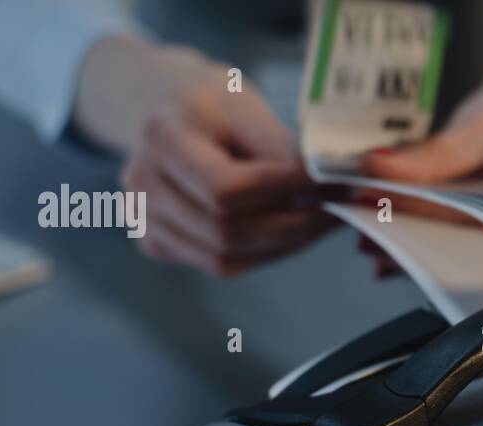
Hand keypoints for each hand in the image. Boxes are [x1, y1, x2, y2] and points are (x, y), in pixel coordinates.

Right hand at [76, 37, 334, 275]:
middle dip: (296, 225)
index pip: (225, 187)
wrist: (168, 113)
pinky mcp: (158, 243)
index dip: (284, 191)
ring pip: (227, 256)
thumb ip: (279, 146)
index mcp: (161, 138)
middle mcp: (142, 185)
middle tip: (340, 210)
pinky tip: (293, 231)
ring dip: (286, 244)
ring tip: (323, 220)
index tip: (332, 184)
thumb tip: (324, 182)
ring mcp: (145, 220)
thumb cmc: (212, 105)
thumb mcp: (245, 104)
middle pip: (227, 230)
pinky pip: (222, 264)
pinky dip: (265, 252)